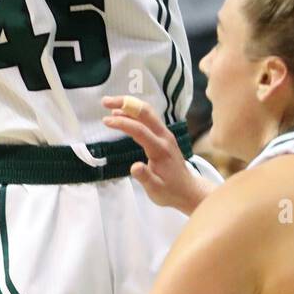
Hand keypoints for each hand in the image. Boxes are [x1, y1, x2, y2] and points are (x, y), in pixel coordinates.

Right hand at [101, 95, 204, 212]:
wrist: (188, 190)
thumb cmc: (170, 191)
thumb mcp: (155, 190)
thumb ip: (145, 177)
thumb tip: (134, 167)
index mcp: (161, 150)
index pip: (140, 130)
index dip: (123, 123)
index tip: (106, 121)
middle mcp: (164, 137)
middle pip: (145, 113)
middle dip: (125, 104)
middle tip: (105, 102)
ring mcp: (165, 134)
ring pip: (147, 112)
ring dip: (129, 105)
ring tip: (109, 104)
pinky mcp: (163, 135)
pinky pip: (148, 118)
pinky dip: (134, 112)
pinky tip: (122, 113)